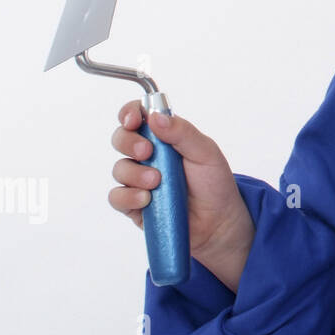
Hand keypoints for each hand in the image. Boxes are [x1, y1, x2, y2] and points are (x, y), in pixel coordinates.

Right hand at [109, 100, 254, 291]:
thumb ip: (182, 132)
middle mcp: (148, 156)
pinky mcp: (133, 205)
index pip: (138, 116)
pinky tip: (147, 200)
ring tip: (157, 182)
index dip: (130, 113)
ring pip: (119, 168)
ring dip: (135, 173)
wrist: (218, 221)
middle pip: (121, 138)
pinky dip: (128, 197)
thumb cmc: (214, 183)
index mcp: (165, 137)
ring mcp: (139, 180)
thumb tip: (155, 116)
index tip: (133, 120)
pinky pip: (116, 197)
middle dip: (129, 142)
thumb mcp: (205, 152)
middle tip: (147, 152)